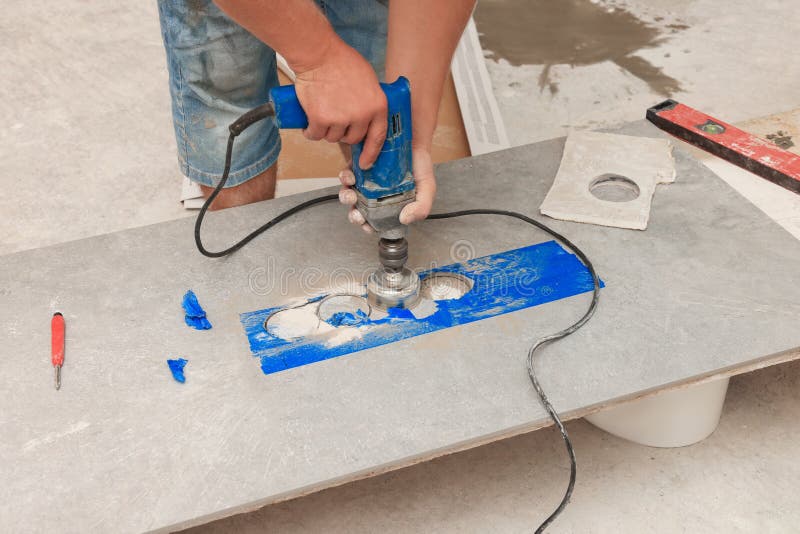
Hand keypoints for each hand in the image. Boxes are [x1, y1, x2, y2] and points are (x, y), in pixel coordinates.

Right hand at [293, 38, 387, 169]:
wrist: (318, 55)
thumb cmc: (341, 62)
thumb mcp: (368, 80)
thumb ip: (370, 101)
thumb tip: (367, 118)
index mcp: (377, 106)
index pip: (378, 137)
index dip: (371, 153)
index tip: (365, 163)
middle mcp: (361, 116)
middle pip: (352, 139)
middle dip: (343, 133)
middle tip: (335, 119)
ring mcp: (341, 119)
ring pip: (332, 138)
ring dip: (326, 130)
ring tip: (322, 113)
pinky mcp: (320, 120)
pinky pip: (315, 135)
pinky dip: (310, 131)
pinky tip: (309, 122)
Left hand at [338, 146, 436, 232]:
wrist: (414, 139)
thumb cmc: (420, 166)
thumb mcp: (427, 190)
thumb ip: (421, 208)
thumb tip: (404, 220)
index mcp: (388, 204)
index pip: (375, 220)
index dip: (368, 225)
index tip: (367, 226)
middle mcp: (374, 194)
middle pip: (358, 210)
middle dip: (355, 215)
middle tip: (357, 214)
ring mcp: (365, 181)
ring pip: (349, 194)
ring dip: (347, 197)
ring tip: (352, 195)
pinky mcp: (358, 165)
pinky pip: (346, 174)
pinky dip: (345, 178)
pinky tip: (351, 178)